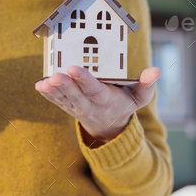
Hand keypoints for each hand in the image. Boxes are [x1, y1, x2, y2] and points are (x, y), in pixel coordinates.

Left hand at [34, 66, 160, 145]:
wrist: (109, 127)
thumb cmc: (124, 104)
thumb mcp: (140, 98)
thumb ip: (147, 84)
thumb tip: (155, 70)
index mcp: (107, 100)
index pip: (95, 90)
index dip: (85, 80)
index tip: (74, 68)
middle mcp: (90, 105)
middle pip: (76, 96)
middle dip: (65, 85)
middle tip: (55, 75)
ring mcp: (76, 108)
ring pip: (63, 99)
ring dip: (53, 90)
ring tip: (45, 81)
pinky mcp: (67, 107)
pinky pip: (56, 101)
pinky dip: (47, 94)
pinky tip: (39, 85)